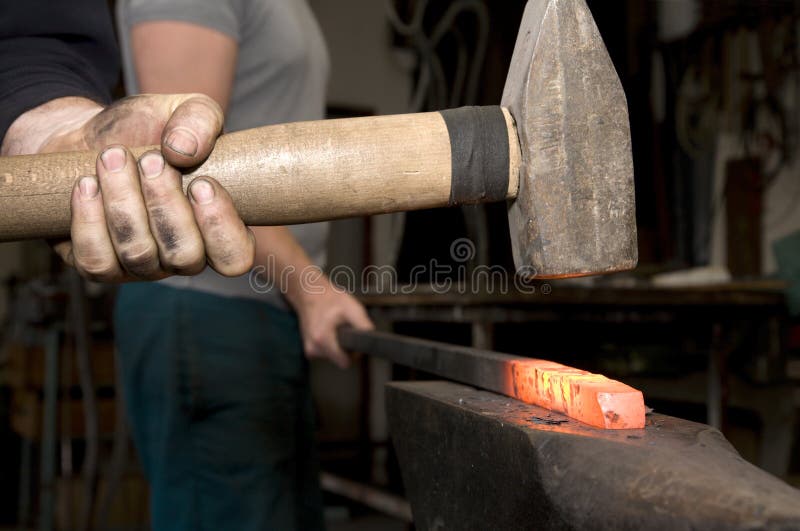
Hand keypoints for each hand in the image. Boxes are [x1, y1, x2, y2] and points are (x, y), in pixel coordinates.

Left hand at [2, 94, 254, 281]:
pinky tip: (87, 184)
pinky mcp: (99, 264)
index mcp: (216, 227)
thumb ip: (199, 119)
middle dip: (165, 206)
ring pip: (138, 254)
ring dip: (123, 203)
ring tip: (112, 157)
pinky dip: (90, 220)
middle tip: (151, 160)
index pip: (235, 257)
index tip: (201, 183)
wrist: (88, 135)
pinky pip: (96, 260)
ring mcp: (141, 266)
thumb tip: (183, 150)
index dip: (220, 228)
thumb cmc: (148, 128)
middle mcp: (183, 255)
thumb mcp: (184, 108)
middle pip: (185, 256)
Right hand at [295, 279, 373, 368]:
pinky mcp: (309, 349)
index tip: (354, 339)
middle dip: (346, 347)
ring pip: (333, 357)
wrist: (311, 293)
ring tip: (336, 327)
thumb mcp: (353, 309)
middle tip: (345, 329)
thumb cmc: (331, 300)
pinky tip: (329, 330)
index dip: (354, 353)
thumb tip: (371, 343)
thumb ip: (364, 327)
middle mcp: (313, 348)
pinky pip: (327, 353)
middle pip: (340, 360)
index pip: (345, 363)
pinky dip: (331, 344)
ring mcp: (309, 349)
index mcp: (323, 340)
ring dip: (338, 344)